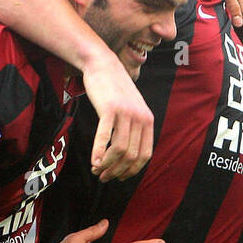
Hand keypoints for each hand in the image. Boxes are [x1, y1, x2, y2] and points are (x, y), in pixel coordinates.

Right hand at [80, 54, 154, 181]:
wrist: (103, 64)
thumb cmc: (114, 90)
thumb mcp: (132, 108)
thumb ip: (134, 128)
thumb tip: (128, 154)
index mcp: (148, 120)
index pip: (145, 155)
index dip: (132, 170)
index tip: (120, 177)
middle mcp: (140, 118)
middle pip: (131, 155)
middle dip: (117, 171)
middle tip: (104, 177)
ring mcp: (126, 113)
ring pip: (119, 149)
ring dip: (107, 165)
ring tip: (97, 170)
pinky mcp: (109, 109)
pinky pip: (105, 137)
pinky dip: (99, 152)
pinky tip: (94, 161)